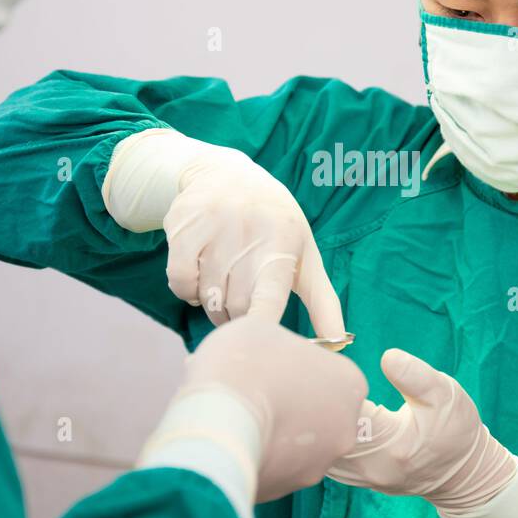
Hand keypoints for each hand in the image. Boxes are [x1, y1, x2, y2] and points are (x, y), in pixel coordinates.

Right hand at [164, 147, 343, 333]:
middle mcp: (250, 232)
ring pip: (206, 296)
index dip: (261, 324)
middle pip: (235, 305)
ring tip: (221, 286)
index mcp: (283, 244)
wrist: (224, 173)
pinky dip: (185, 290)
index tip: (256, 343)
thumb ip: (323, 301)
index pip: (269, 295)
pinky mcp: (184, 224)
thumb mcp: (303, 255)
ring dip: (211, 304)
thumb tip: (339, 343)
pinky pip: (179, 280)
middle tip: (239, 310)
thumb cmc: (274, 226)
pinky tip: (198, 277)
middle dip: (236, 319)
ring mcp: (214, 226)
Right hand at [178, 315, 367, 501]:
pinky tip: (234, 440)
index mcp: (350, 382)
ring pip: (297, 443)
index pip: (329, 372)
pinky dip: (259, 454)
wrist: (215, 423)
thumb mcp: (262, 330)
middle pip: (317, 410)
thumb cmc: (243, 366)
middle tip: (256, 392)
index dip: (297, 368)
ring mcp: (320, 462)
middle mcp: (346, 427)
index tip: (271, 366)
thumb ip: (282, 342)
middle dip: (290, 403)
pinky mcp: (290, 488)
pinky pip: (275, 467)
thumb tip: (276, 353)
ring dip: (274, 431)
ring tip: (238, 416)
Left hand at [328, 348, 516, 511]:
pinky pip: (323, 456)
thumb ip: (417, 376)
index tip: (328, 364)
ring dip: (313, 421)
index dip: (333, 386)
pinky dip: (319, 434)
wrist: (462, 472)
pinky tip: (321, 412)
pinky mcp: (354, 478)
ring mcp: (360, 478)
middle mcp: (370, 468)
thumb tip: (388, 357)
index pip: (345, 412)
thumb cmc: (455, 429)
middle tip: (312, 373)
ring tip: (312, 391)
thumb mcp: (446, 395)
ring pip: (317, 450)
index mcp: (392, 446)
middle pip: (322, 435)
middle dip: (314, 403)